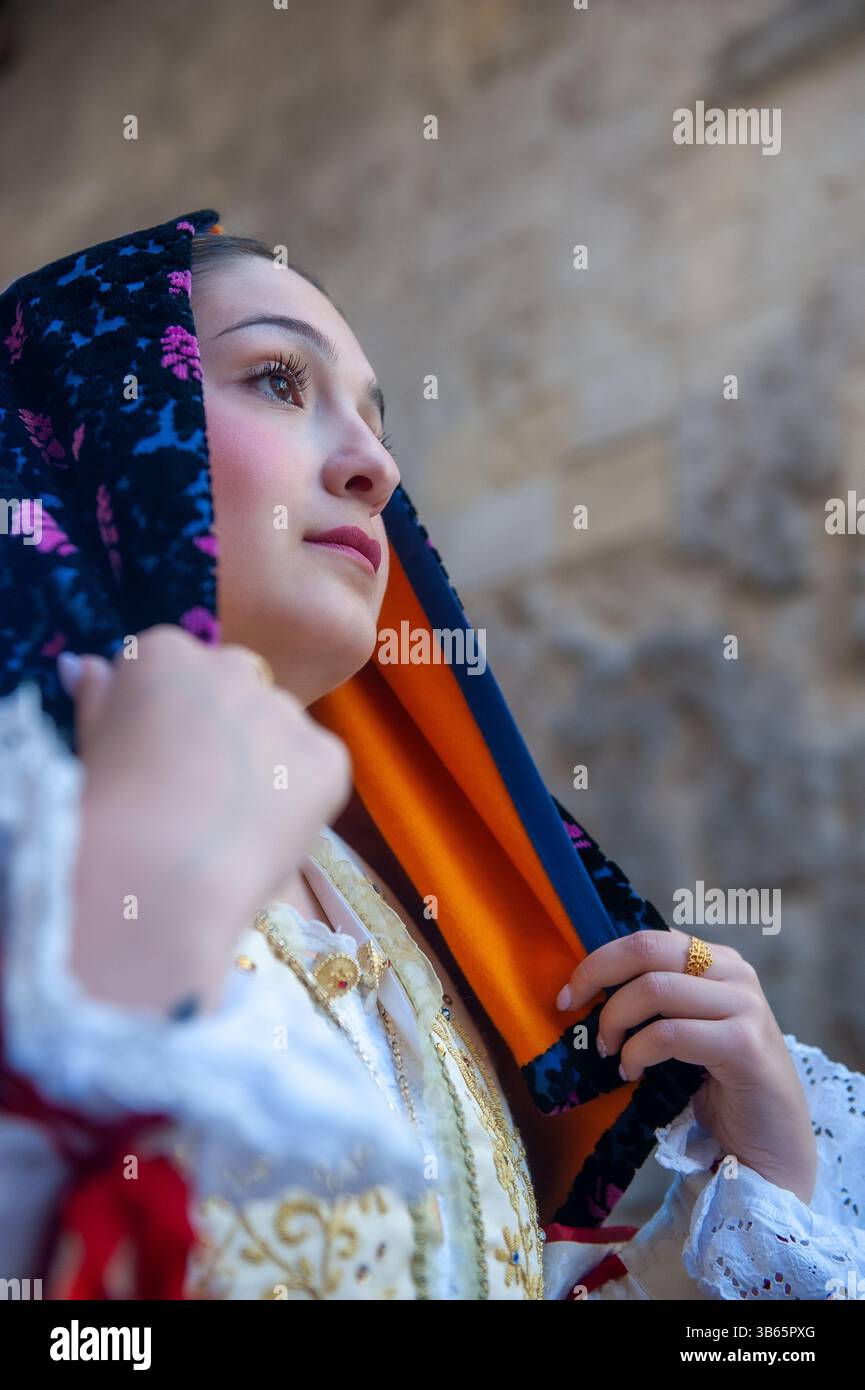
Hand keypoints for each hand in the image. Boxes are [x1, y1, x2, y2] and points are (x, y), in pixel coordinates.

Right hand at [66, 625, 351, 1015]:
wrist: (155, 878)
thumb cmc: (106, 818)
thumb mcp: (90, 747)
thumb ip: (99, 698)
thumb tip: (84, 666)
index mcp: (165, 653)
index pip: (175, 668)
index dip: (166, 721)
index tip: (154, 762)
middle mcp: (232, 666)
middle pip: (235, 686)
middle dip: (223, 728)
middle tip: (198, 793)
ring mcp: (286, 709)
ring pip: (280, 729)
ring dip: (265, 762)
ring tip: (226, 824)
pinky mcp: (328, 757)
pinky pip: (319, 769)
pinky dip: (302, 799)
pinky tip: (262, 835)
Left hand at [556, 928, 816, 1203]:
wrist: (772, 1145)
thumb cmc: (718, 1088)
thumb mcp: (685, 1030)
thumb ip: (656, 1001)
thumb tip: (591, 986)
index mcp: (717, 962)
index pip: (647, 938)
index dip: (600, 959)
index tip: (569, 993)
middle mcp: (734, 972)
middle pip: (648, 948)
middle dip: (597, 973)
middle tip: (571, 1008)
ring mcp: (744, 1005)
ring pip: (655, 989)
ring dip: (616, 1021)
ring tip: (610, 1053)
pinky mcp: (743, 1043)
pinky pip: (670, 1033)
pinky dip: (638, 1052)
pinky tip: (632, 1072)